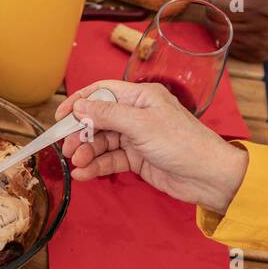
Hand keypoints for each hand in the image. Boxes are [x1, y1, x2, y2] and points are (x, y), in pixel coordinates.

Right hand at [55, 79, 247, 212]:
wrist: (207, 176)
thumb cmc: (182, 143)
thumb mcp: (142, 124)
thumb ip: (108, 114)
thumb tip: (80, 106)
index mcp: (141, 97)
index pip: (102, 92)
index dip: (79, 101)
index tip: (60, 116)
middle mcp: (137, 114)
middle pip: (99, 120)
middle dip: (81, 133)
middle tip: (68, 148)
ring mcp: (137, 138)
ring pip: (102, 142)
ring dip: (87, 152)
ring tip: (77, 164)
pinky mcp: (137, 159)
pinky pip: (110, 160)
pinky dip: (97, 166)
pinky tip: (84, 173)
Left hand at [191, 0, 267, 62]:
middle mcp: (263, 12)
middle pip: (219, 6)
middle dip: (212, 1)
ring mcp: (259, 34)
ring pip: (219, 25)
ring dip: (214, 17)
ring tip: (221, 11)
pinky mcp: (254, 51)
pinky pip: (225, 41)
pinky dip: (222, 32)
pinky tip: (230, 25)